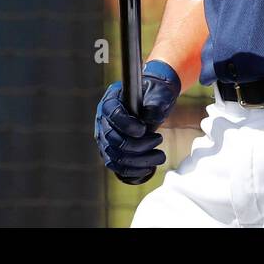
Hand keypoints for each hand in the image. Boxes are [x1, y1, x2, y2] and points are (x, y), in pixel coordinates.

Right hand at [94, 60, 181, 185]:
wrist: (153, 100)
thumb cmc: (155, 93)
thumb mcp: (160, 91)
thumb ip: (157, 102)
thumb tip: (152, 118)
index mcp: (111, 100)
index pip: (112, 115)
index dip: (127, 125)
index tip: (144, 129)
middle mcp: (102, 121)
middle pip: (113, 140)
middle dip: (138, 145)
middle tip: (159, 139)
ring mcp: (104, 138)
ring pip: (114, 157)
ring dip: (138, 161)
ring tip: (160, 156)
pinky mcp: (110, 152)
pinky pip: (116, 167)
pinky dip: (132, 171)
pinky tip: (149, 168)